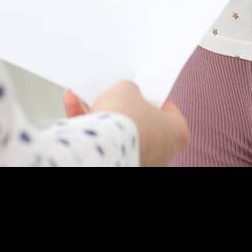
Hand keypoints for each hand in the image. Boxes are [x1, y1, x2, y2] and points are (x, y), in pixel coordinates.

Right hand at [64, 82, 188, 166]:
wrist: (101, 148)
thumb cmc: (124, 121)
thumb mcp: (126, 88)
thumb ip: (129, 88)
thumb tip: (124, 94)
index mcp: (177, 133)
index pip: (169, 111)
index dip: (154, 96)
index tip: (141, 87)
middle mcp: (162, 153)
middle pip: (142, 123)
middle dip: (124, 108)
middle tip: (112, 93)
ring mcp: (139, 161)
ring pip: (119, 134)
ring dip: (102, 115)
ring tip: (84, 97)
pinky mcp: (115, 164)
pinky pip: (103, 144)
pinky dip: (89, 128)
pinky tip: (73, 106)